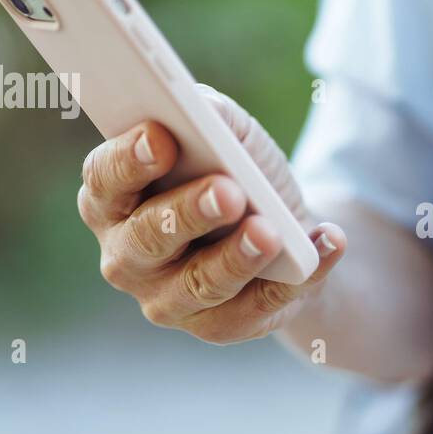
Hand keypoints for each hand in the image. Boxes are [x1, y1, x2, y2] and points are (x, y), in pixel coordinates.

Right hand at [77, 85, 344, 343]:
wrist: (285, 233)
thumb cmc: (238, 174)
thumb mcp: (228, 135)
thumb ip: (209, 114)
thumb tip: (203, 107)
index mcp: (113, 200)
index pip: (104, 181)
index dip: (128, 160)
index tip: (161, 137)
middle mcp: (128, 256)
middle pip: (149, 238)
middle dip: (189, 212)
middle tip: (228, 191)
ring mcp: (167, 299)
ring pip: (200, 283)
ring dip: (239, 256)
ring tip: (270, 231)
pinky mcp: (217, 326)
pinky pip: (258, 307)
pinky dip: (301, 275)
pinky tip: (328, 242)